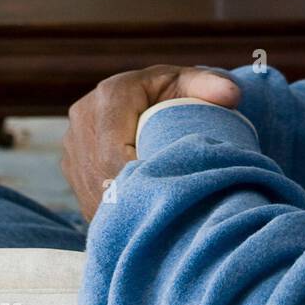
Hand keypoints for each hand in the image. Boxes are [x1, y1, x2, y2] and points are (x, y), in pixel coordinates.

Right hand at [61, 64, 240, 221]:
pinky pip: (88, 200)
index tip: (167, 195)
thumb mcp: (191, 83)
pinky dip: (114, 213)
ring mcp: (73, 147)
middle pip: (101, 176)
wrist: (146, 99)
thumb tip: (233, 96)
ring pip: (92, 193)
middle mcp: (84, 119)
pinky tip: (139, 221)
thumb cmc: (174, 92)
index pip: (115, 150)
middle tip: (165, 215)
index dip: (137, 180)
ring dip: (121, 211)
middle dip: (132, 200)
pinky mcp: (72, 170)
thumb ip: (211, 85)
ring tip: (153, 221)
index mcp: (112, 95)